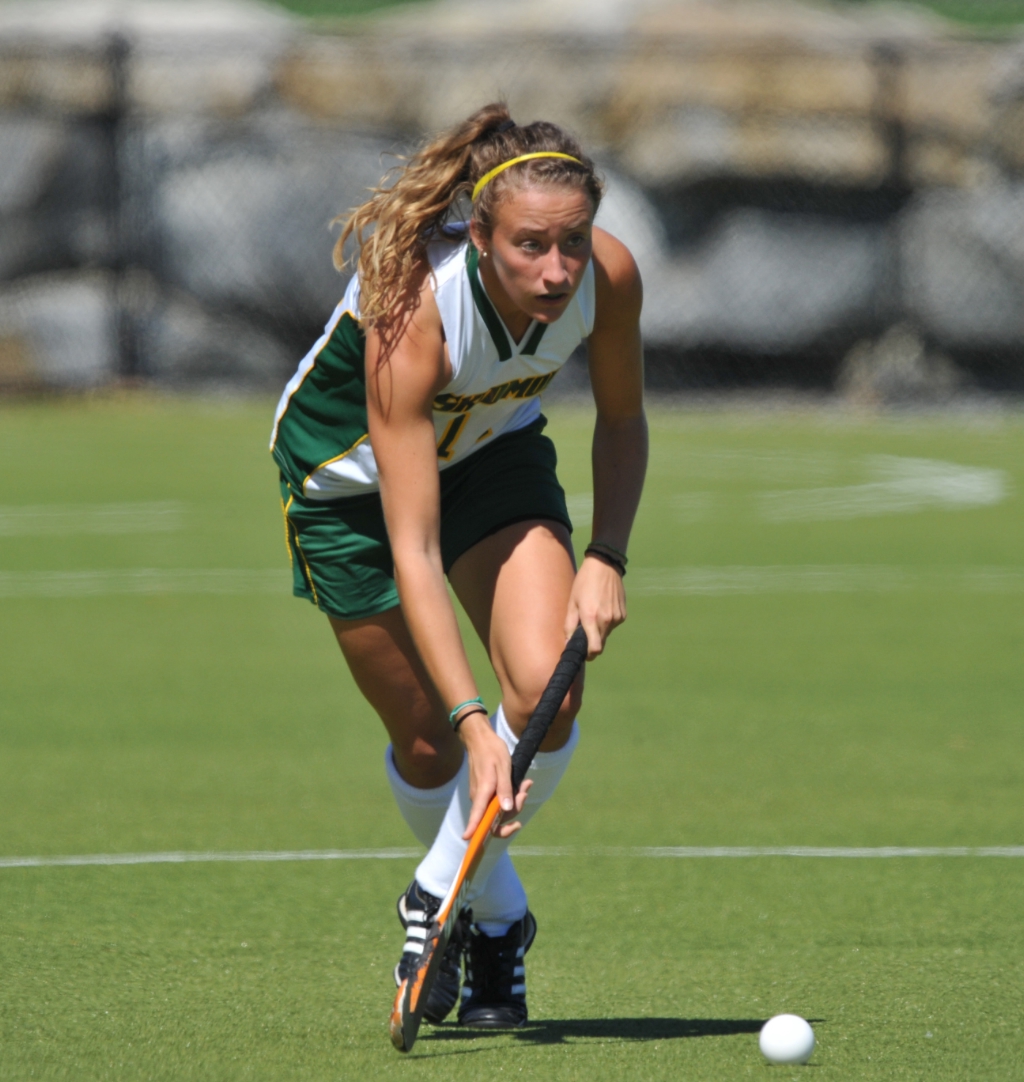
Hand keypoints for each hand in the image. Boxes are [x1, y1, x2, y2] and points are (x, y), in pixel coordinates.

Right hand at [458, 713, 532, 838]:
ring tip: (525, 785)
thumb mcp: (503, 767)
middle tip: (524, 793)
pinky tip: (520, 785)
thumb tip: (506, 810)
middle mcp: (480, 798)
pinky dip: (510, 796)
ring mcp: (482, 796)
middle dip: (514, 811)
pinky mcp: (485, 792)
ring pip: (499, 809)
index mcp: (483, 793)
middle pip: (495, 818)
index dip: (475, 832)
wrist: (480, 738)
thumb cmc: (491, 751)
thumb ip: (505, 789)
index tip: (473, 843)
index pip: (477, 818)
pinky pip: (498, 801)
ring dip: (514, 801)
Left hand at [565, 554, 626, 658]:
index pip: (595, 649)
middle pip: (601, 644)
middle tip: (585, 631)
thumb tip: (568, 644)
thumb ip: (569, 625)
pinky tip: (603, 607)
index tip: (583, 653)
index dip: (589, 655)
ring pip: (607, 634)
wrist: (604, 566)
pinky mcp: (623, 614)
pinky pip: (613, 625)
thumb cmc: (584, 583)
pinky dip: (607, 622)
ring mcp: (617, 617)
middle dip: (592, 642)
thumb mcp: (572, 602)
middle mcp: (606, 620)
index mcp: (591, 618)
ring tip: (594, 612)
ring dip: (599, 630)